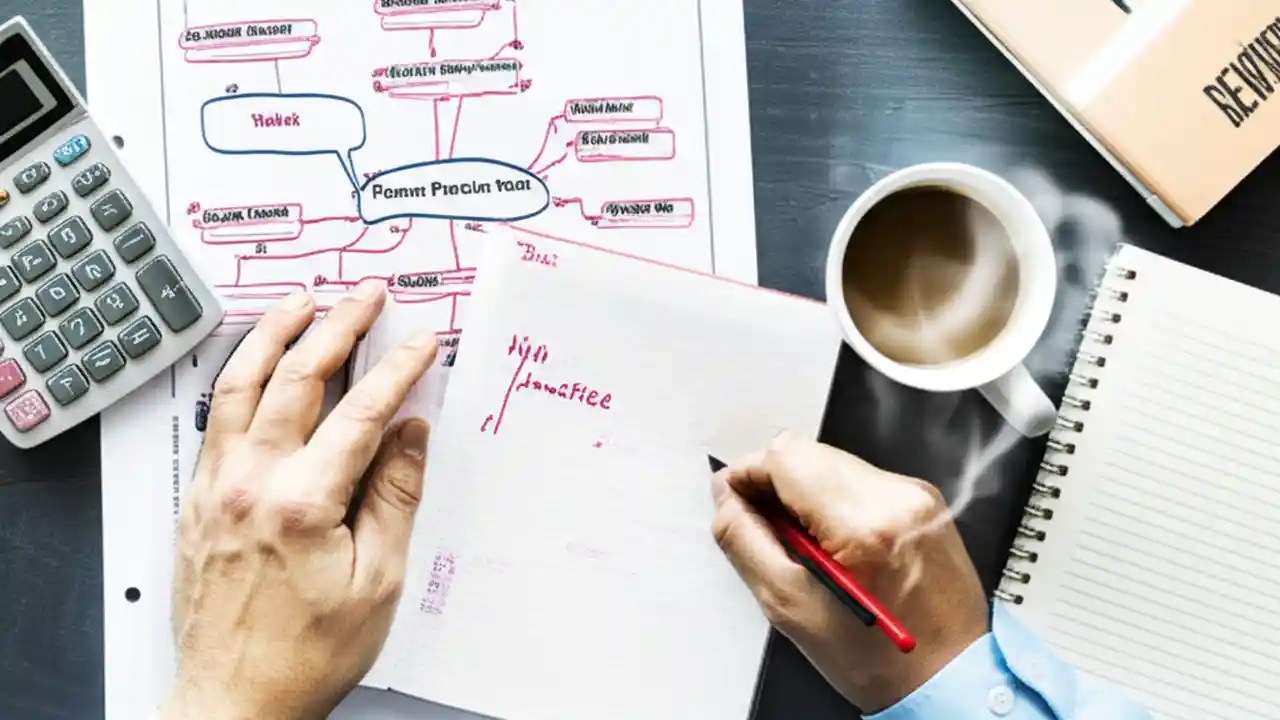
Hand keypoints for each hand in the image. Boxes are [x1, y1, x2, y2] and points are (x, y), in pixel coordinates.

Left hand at [164, 280, 437, 719]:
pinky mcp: (196, 501)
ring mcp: (215, 488)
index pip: (360, 413)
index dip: (397, 370)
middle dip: (338, 328)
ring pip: (239, 386)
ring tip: (301, 303)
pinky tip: (255, 365)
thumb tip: (411, 434)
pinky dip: (237, 379)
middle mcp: (248, 484)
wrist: (235, 701)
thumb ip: (394, 496)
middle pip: (295, 379)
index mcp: (300, 504)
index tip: (420, 344)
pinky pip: (215, 419)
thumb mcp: (376, 581)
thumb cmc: (306, 654)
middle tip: (367, 299)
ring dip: (273, 335)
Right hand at [711, 432, 987, 712]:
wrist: (951, 677)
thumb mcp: (790, 607)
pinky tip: (837, 545)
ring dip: (806, 494)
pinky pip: (861, 480)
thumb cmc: (879, 660)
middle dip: (776, 485)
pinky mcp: (925, 502)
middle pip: (807, 452)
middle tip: (770, 532)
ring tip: (809, 547)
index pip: (784, 456)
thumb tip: (726, 499)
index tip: (736, 501)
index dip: (749, 475)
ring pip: (833, 462)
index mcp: (863, 525)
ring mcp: (916, 496)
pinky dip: (836, 503)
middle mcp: (896, 498)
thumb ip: (746, 542)